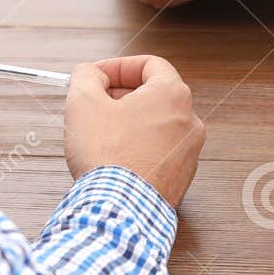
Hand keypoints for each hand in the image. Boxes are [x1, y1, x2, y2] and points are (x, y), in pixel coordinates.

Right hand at [64, 55, 205, 207]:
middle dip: (120, 95)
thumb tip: (90, 74)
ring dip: (129, 122)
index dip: (118, 66)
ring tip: (101, 133)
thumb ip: (86, 77)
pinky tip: (115, 158)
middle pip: (154, 94)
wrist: (120, 210)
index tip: (96, 76)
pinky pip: (159, 151)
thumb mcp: (84, 103)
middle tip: (94, 104)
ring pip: (157, 124)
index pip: (149, 64)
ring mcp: (189, 151)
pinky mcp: (181, 176)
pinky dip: (139, 147)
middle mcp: (189, 121)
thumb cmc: (107, 157)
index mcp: (173, 95)